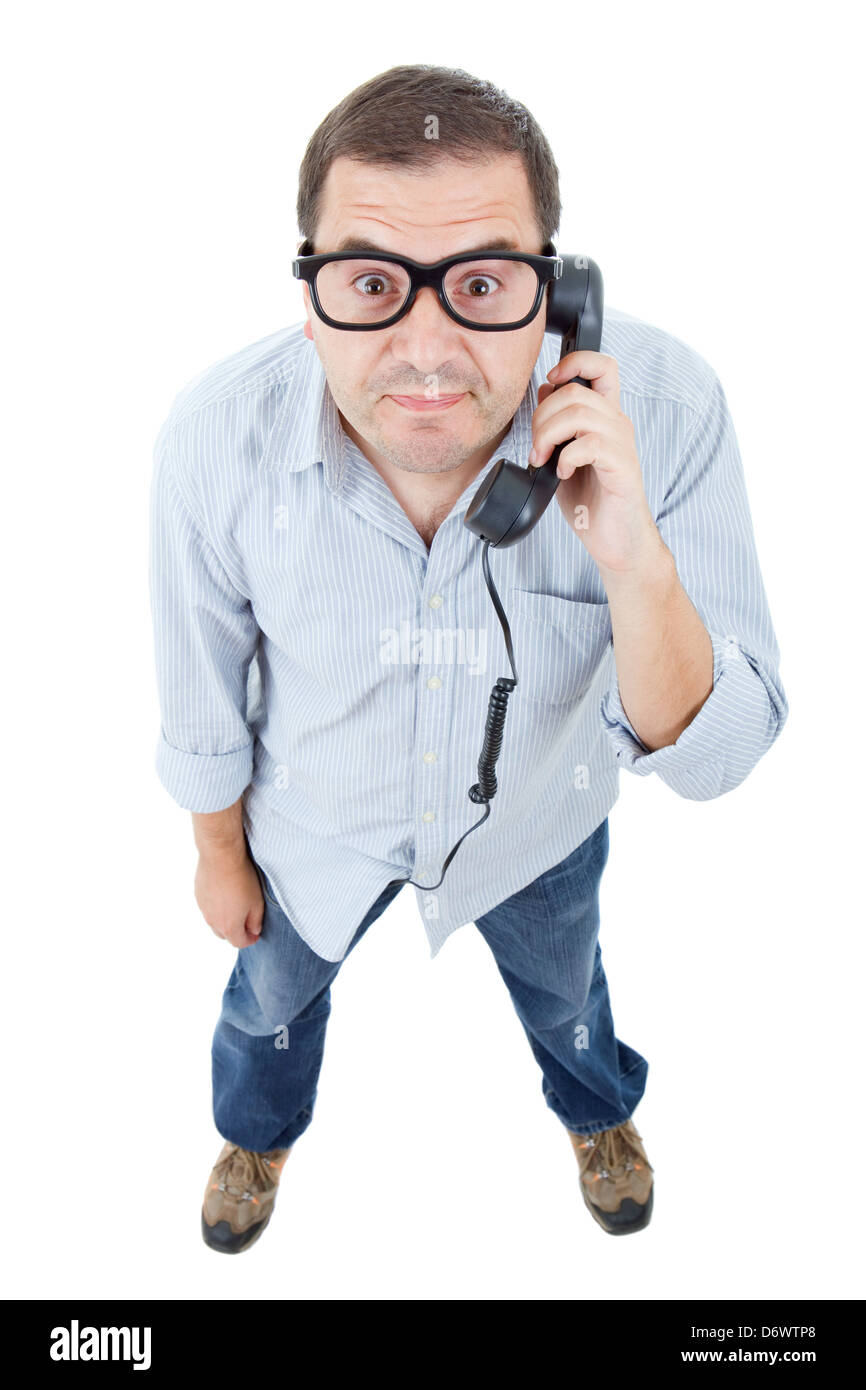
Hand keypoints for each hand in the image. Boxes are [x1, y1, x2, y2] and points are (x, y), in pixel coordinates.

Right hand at [194, 850, 264, 948]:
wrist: (221, 856)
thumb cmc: (242, 879)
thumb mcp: (257, 902)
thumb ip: (256, 921)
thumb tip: (254, 930)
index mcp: (229, 926)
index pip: (239, 942)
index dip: (250, 940)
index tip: (256, 934)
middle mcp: (213, 921)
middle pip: (224, 935)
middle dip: (236, 932)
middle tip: (246, 922)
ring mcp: (203, 908)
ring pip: (214, 921)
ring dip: (225, 919)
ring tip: (236, 906)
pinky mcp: (198, 895)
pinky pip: (207, 907)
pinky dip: (216, 906)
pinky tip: (225, 893)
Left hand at [532, 350, 663, 576]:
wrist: (615, 540)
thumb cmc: (592, 502)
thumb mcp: (563, 456)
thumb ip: (557, 425)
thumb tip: (544, 390)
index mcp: (604, 418)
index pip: (601, 365)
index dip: (574, 362)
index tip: (550, 382)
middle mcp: (616, 425)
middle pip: (575, 391)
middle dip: (542, 417)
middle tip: (536, 448)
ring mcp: (622, 444)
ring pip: (578, 414)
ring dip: (548, 436)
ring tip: (544, 461)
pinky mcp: (623, 467)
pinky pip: (589, 444)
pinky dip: (566, 458)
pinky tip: (563, 474)